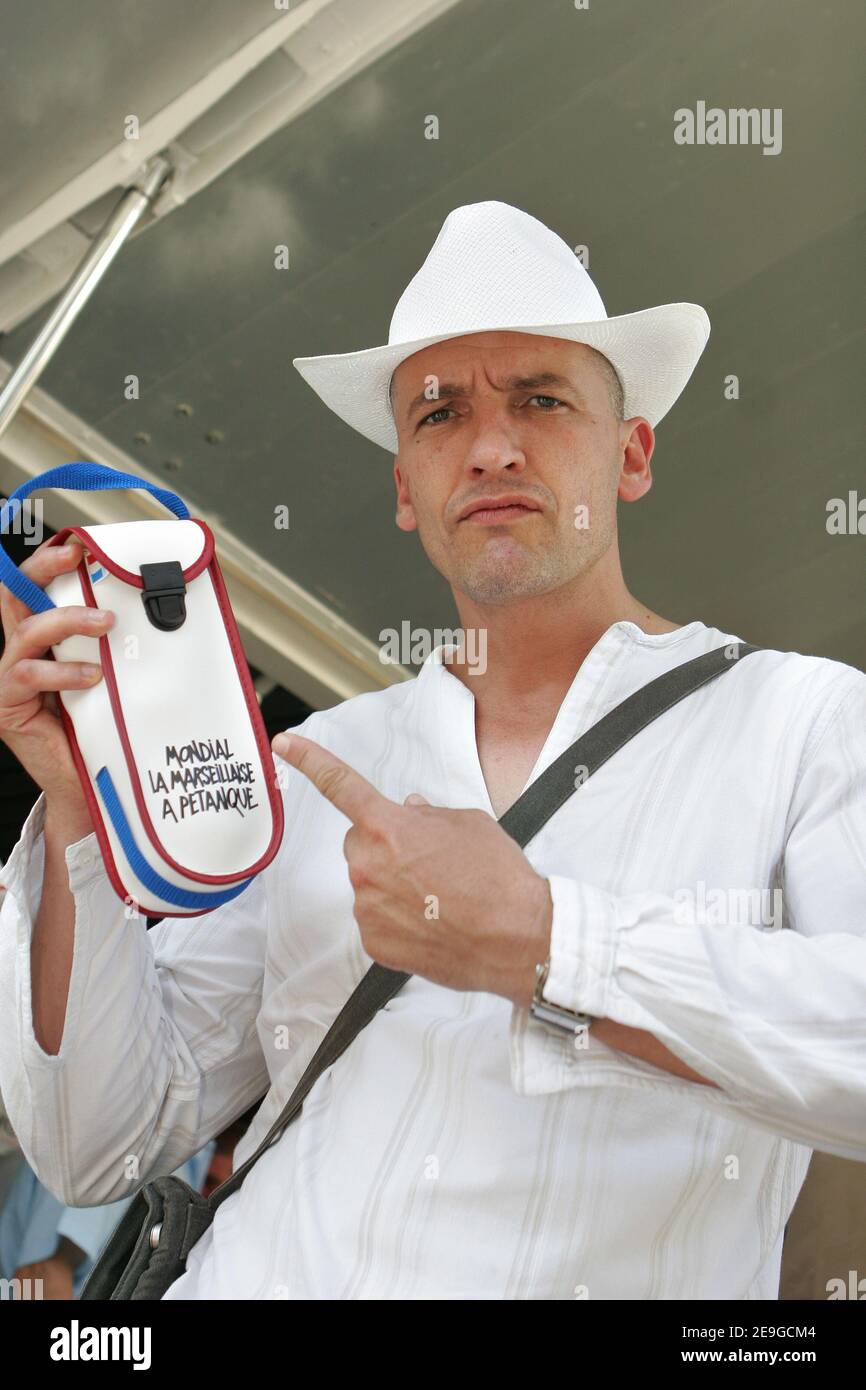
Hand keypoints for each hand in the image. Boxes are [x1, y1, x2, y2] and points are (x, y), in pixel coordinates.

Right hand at [0, 533, 114, 801]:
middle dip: (44, 567)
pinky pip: (29, 674)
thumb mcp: (113, 677)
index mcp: (41, 640)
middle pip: (16, 593)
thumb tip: (159, 612)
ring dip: (67, 618)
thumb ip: (117, 646)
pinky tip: (92, 676)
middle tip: (78, 558)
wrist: (88, 788)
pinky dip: (64, 671)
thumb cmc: (103, 729)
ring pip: (26, 630)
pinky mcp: (7, 705)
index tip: (82, 543)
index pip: (35, 587)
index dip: (50, 560)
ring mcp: (8, 678)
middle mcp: (18, 652)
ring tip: (107, 624)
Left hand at [272, 732, 551, 1005]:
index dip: (310, 761)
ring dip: (392, 885)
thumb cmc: (499, 878)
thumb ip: (429, 814)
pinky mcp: (374, 943)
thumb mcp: (469, 823)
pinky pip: (375, 920)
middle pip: (361, 843)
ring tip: (438, 897)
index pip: (341, 785)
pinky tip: (431, 922)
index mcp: (390, 827)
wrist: (518, 939)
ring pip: (369, 883)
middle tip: (428, 862)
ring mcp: (367, 907)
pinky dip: (397, 920)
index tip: (283, 744)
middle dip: (385, 846)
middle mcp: (369, 865)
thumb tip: (411, 811)